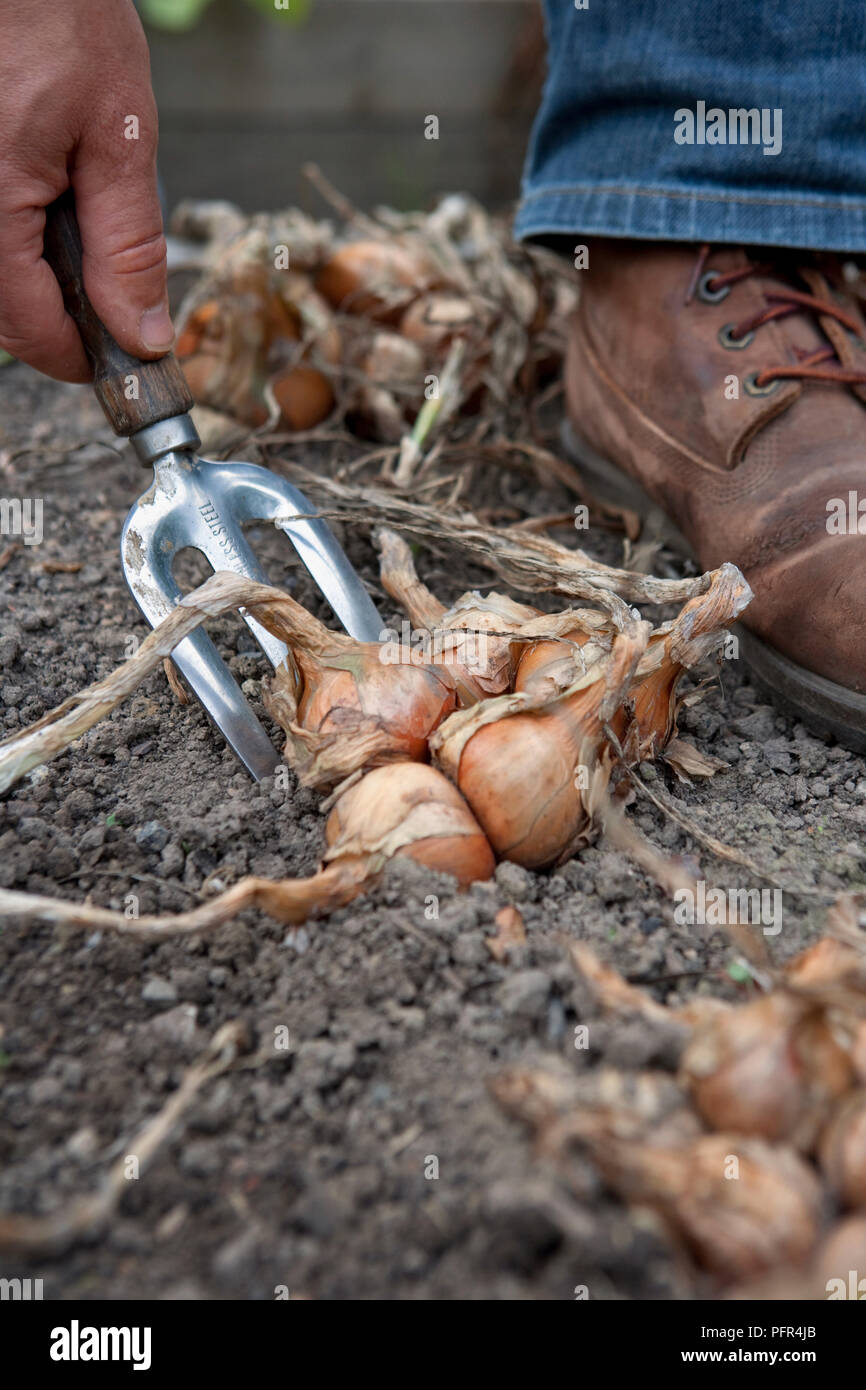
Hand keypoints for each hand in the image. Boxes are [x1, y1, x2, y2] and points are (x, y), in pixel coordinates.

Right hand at [0, 0, 172, 381]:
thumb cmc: (57, 12)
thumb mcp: (118, 136)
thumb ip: (129, 247)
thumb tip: (142, 335)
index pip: (30, 333)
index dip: (84, 357)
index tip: (127, 356)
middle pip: (4, 310)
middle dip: (61, 308)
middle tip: (111, 272)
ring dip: (35, 264)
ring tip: (72, 196)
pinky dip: (14, 226)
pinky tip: (42, 177)